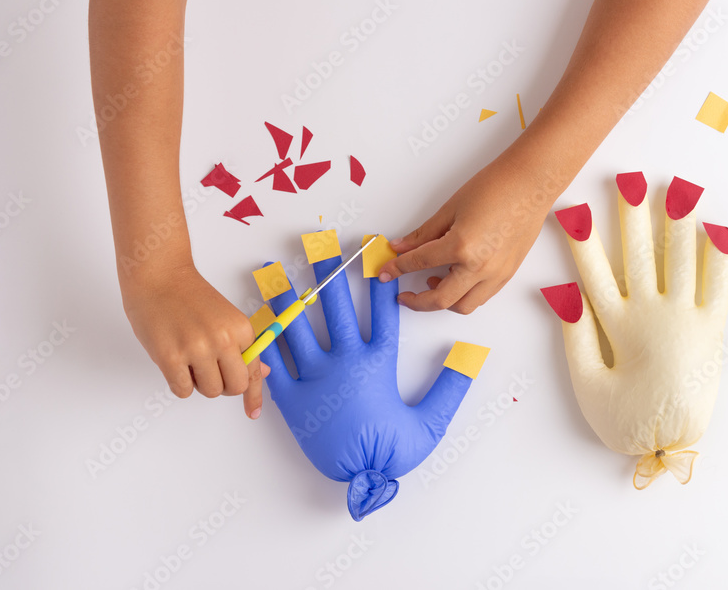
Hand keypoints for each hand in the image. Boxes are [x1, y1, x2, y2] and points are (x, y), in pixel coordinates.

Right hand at [121, 264, 268, 417]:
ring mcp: (197, 350)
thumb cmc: (189, 296)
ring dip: (199, 383)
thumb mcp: (226, 319)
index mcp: (241, 329)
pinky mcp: (171, 357)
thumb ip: (242, 348)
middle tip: (209, 371)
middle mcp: (223, 340)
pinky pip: (183, 391)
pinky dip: (179, 383)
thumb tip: (261, 372)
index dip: (254, 394)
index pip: (253, 371)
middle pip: (234, 387)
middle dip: (223, 385)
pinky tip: (174, 361)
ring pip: (210, 391)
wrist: (158, 275)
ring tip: (188, 359)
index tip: (253, 411)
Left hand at [259, 254, 479, 520]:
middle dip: (328, 273)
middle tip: (319, 245)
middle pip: (335, 308)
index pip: (380, 313)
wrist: (357, 481)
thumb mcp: (431, 423)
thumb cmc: (391, 452)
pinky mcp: (291, 396)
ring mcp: (315, 377)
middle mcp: (344, 363)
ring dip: (287, 295)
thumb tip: (469, 357)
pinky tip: (258, 316)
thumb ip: (449, 387)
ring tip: (273, 270)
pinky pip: (273, 359)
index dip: (377, 282)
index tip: (373, 255)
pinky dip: (264, 336)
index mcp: (378, 365)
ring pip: (297, 326)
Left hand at [378, 156, 551, 313]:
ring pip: (464, 306)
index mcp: (462, 247)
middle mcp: (480, 267)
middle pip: (441, 300)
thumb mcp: (450, 209)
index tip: (387, 272)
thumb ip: (423, 235)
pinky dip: (464, 295)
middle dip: (417, 301)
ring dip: (444, 302)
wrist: (531, 183)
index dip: (397, 269)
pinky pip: (482, 296)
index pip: (419, 264)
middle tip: (404, 294)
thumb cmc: (495, 187)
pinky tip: (456, 279)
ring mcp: (497, 274)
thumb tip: (401, 248)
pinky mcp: (508, 273)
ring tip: (432, 283)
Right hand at [544, 173, 727, 488]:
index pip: (594, 270)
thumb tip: (559, 290)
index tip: (572, 208)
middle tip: (629, 180)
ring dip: (676, 223)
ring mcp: (685, 317)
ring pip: (679, 259)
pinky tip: (718, 230)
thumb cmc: (624, 419)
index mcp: (616, 324)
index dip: (582, 239)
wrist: (670, 445)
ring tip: (676, 189)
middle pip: (638, 254)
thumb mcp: (585, 383)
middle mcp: (651, 312)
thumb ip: (573, 335)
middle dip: (632, 216)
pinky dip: (720, 257)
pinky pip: (720, 285)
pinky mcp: (714, 330)